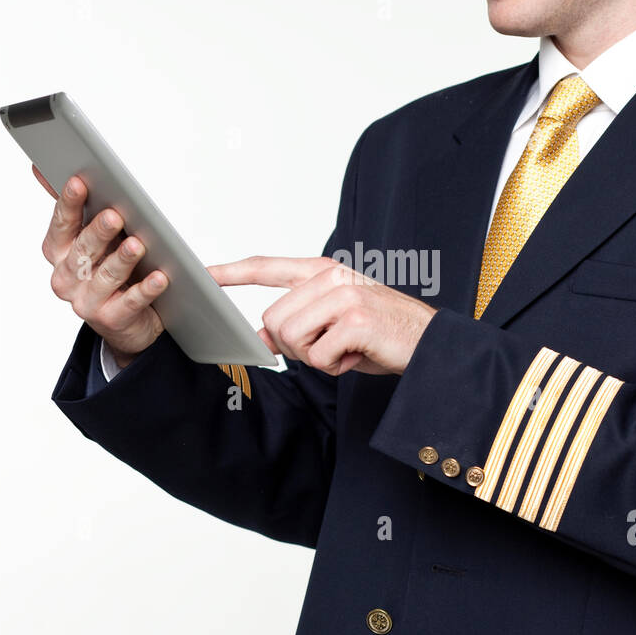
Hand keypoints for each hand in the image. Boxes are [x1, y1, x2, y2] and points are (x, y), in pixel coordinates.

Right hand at [36, 166, 167, 366]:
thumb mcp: (91, 235)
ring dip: (122, 260)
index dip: (69, 204)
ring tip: (138, 245)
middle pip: (83, 250)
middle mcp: (66, 278)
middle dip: (99, 232)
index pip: (62, 224)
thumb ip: (73, 206)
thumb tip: (40, 169)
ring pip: (106, 277)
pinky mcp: (111, 320)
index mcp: (59, 251)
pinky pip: (130, 303)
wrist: (126, 320)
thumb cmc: (109, 267)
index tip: (79, 183)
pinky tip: (160, 277)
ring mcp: (86, 302)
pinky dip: (146, 290)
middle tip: (114, 215)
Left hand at [206, 255, 436, 375]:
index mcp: (324, 271)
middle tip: (330, 349)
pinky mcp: (354, 320)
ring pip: (291, 337)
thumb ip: (298, 323)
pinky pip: (318, 356)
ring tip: (347, 350)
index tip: (204, 274)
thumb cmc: (383, 335)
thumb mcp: (334, 326)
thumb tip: (262, 336)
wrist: (431, 344)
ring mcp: (343, 295)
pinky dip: (336, 367)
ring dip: (316, 357)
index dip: (233, 272)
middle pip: (274, 319)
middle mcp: (331, 276)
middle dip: (294, 346)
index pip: (268, 267)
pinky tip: (358, 356)